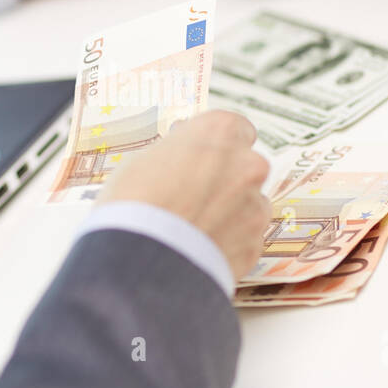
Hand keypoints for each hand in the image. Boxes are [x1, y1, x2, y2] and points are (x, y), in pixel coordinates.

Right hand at [97, 110, 271, 281]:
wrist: (138, 259)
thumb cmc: (132, 203)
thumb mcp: (144, 161)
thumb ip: (177, 157)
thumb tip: (180, 163)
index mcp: (220, 132)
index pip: (235, 128)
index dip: (218, 146)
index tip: (205, 158)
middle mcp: (247, 164)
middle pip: (246, 167)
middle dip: (227, 180)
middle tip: (194, 197)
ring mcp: (255, 206)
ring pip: (250, 206)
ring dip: (230, 214)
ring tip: (194, 231)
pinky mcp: (254, 245)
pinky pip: (245, 240)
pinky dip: (228, 245)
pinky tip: (199, 251)